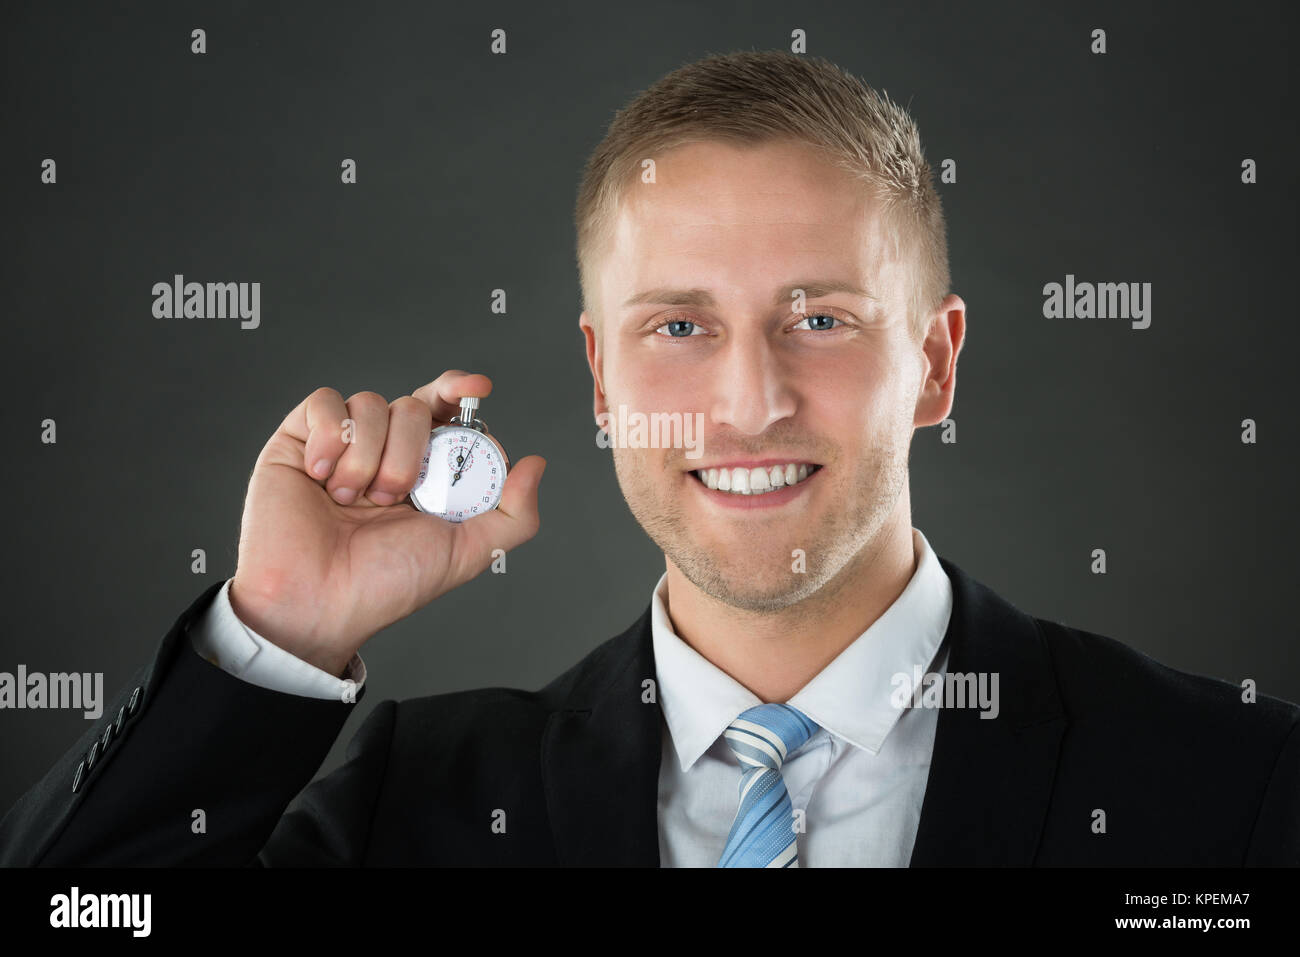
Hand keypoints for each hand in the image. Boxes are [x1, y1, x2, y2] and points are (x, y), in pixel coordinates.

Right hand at [228, 371, 544, 675]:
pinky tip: (324, 478)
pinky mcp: (299, 441)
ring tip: (353, 499)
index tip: (480, 389)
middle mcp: (385, 452)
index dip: (460, 391)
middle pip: (413, 406)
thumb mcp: (468, 553)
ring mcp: (342, 445)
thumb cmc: (386, 585)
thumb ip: (513, 514)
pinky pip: (323, 404)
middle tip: (395, 496)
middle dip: (412, 451)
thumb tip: (535, 464)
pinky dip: (330, 438)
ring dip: (369, 457)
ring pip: (370, 403)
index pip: (446, 412)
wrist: (320, 603)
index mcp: (425, 471)